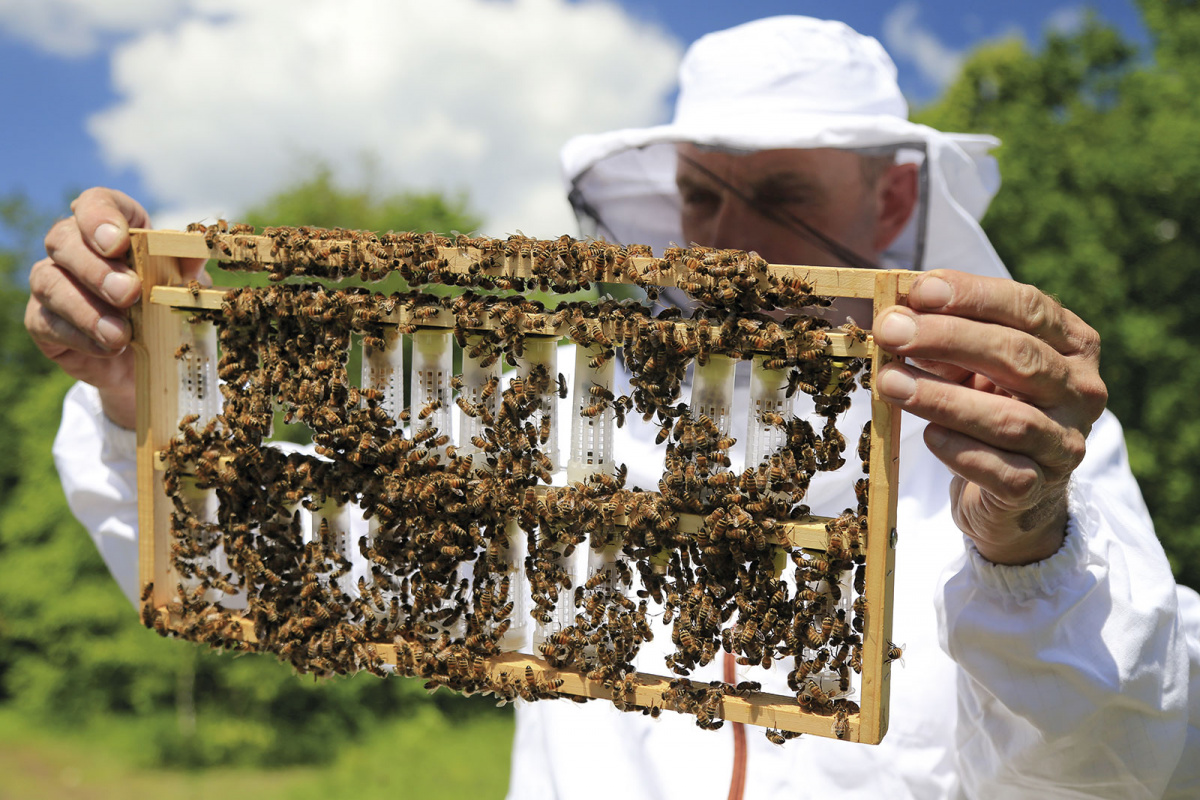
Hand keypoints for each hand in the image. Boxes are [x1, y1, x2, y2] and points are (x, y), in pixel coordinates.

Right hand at [25, 188, 206, 429]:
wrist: (156, 359)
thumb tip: (197, 247)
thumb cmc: (169, 309)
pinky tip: (108, 347)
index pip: (95, 202)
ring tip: (121, 334)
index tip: (117, 243)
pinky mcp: (43, 319)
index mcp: (114, 227)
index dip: (99, 216)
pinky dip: (79, 335)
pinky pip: (47, 321)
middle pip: (63, 239)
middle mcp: (74, 247)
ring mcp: (53, 282)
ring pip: (49, 281)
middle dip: (95, 267)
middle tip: (128, 294)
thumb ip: (189, 265)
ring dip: (85, 308)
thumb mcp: (186, 287)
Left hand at [872, 269, 1107, 565]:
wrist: (1011, 488)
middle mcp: (1081, 392)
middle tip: (892, 331)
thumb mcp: (972, 364)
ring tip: (890, 382)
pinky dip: (959, 450)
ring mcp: (1065, 443)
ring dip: (942, 398)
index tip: (919, 291)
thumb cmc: (987, 404)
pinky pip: (1001, 470)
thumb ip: (944, 337)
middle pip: (1020, 357)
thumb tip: (896, 314)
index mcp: (1073, 345)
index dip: (973, 295)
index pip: (1029, 308)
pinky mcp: (1039, 488)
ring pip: (1010, 419)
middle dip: (949, 339)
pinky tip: (928, 436)